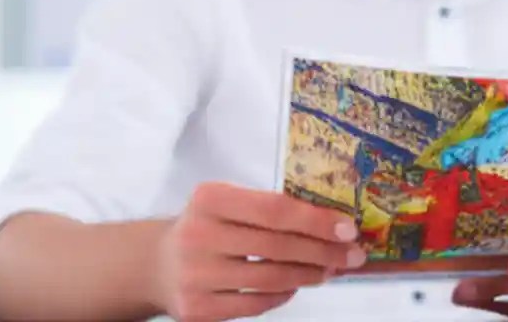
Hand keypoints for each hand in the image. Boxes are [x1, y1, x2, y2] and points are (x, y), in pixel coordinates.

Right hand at [150, 182, 367, 320]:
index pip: (275, 210)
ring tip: (330, 270)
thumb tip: (334, 225)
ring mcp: (195, 275)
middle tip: (353, 255)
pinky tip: (296, 284)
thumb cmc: (209, 227)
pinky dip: (283, 294)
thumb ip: (271, 209)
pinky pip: (254, 304)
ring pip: (270, 278)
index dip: (316, 221)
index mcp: (211, 199)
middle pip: (277, 246)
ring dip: (309, 274)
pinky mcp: (195, 308)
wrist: (155, 264)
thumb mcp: (229, 204)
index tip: (349, 229)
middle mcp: (198, 235)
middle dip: (324, 251)